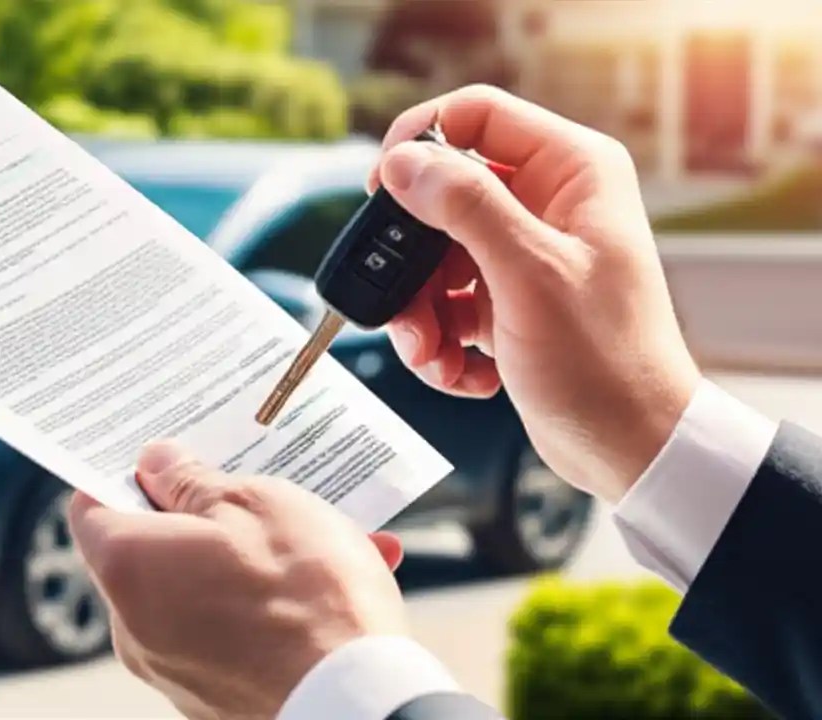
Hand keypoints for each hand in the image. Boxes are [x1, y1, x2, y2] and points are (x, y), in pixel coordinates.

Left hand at [69, 441, 408, 719]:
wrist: (358, 699)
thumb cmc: (303, 591)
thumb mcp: (253, 504)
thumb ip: (192, 480)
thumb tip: (155, 463)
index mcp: (127, 567)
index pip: (91, 507)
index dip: (127, 474)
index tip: (167, 456)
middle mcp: (134, 628)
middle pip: (153, 551)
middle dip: (204, 516)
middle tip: (254, 487)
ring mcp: (175, 669)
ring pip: (205, 591)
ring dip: (253, 560)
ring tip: (326, 534)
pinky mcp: (218, 697)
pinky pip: (235, 633)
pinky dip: (273, 606)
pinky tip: (341, 581)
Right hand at [369, 85, 700, 501]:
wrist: (631, 448)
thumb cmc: (607, 364)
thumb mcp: (530, 275)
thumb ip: (466, 208)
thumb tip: (405, 162)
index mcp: (572, 172)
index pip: (477, 116)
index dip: (420, 140)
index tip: (381, 187)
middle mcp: (547, 204)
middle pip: (442, 195)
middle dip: (411, 257)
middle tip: (402, 299)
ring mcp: (524, 255)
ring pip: (435, 257)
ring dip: (421, 311)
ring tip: (432, 355)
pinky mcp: (508, 301)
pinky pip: (446, 301)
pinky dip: (441, 340)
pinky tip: (463, 373)